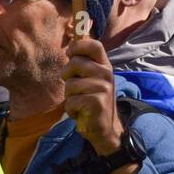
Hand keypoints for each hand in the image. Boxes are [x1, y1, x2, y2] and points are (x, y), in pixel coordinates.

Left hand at [63, 36, 121, 154]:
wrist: (105, 129)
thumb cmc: (92, 100)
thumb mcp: (91, 79)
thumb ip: (83, 63)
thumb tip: (71, 44)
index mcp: (105, 65)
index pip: (94, 45)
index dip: (78, 46)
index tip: (70, 54)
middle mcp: (106, 74)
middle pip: (75, 63)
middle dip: (67, 76)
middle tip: (74, 87)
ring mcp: (103, 88)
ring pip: (70, 84)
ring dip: (69, 96)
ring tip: (80, 102)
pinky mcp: (97, 103)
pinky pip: (71, 101)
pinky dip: (71, 109)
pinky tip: (81, 113)